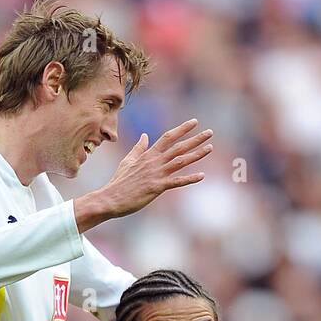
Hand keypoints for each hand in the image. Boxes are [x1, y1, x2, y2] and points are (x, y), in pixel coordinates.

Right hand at [93, 121, 212, 221]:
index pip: (168, 137)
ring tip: (210, 148)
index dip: (182, 129)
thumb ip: (139, 148)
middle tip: (210, 132)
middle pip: (178, 147)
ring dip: (196, 154)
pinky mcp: (157, 188)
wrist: (110, 198)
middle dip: (195, 139)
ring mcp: (156, 174)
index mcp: (148, 155)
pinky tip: (202, 175)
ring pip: (180, 161)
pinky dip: (190, 178)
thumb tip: (145, 135)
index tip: (194, 122)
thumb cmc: (119, 182)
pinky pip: (176, 182)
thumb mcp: (128, 161)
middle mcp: (154, 162)